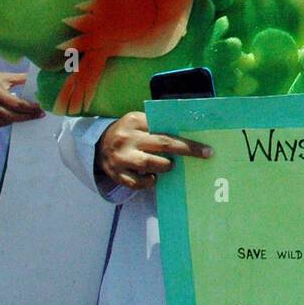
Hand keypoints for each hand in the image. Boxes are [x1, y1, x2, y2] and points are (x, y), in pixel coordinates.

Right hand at [0, 66, 45, 127]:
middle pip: (14, 116)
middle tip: (40, 114)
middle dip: (29, 116)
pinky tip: (13, 114)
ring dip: (20, 118)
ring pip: (8, 121)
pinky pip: (1, 124)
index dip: (30, 107)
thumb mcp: (7, 76)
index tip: (41, 107)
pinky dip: (9, 120)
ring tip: (29, 114)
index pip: (17, 104)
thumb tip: (39, 79)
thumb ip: (23, 78)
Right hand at [94, 111, 210, 191]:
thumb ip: (158, 125)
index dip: (186, 140)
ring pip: (149, 164)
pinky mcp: (116, 174)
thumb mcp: (139, 122)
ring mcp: (120, 157)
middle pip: (162, 144)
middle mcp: (127, 138)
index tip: (205, 148)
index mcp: (135, 121)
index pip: (165, 129)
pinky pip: (137, 183)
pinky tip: (153, 178)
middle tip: (204, 155)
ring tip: (169, 165)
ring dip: (165, 166)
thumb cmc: (129, 133)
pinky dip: (148, 182)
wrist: (98, 145)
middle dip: (186, 150)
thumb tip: (189, 133)